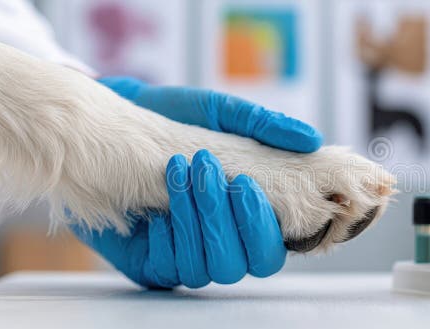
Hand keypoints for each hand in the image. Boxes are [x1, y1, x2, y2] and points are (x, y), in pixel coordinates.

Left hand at [70, 77, 321, 287]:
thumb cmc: (177, 118)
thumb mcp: (221, 113)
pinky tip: (153, 207)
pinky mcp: (154, 264)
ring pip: (210, 268)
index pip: (276, 245)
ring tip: (176, 171)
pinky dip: (167, 237)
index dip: (267, 227)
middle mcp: (227, 241)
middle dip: (228, 218)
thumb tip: (310, 139)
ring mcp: (191, 256)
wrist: (119, 119)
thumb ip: (264, 125)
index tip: (246, 185)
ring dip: (195, 221)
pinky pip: (170, 269)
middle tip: (204, 167)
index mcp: (251, 213)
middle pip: (251, 264)